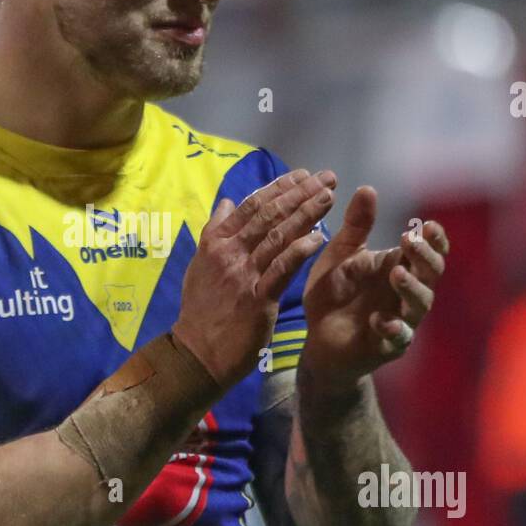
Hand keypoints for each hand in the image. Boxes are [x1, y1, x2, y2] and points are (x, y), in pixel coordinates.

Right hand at [174, 169, 334, 386]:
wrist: (198, 351)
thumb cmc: (201, 309)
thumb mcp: (200, 264)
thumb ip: (214, 231)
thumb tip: (225, 201)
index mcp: (216, 242)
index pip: (251, 205)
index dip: (280, 187)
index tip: (303, 175)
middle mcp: (229, 253)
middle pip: (269, 215)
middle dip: (300, 193)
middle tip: (326, 178)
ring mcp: (243, 275)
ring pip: (278, 236)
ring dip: (306, 213)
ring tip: (328, 197)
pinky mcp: (257, 299)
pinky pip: (282, 269)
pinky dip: (301, 250)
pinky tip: (319, 237)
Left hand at [301, 185, 448, 396]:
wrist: (317, 338)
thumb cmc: (334, 294)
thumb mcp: (340, 256)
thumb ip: (356, 227)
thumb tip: (368, 188)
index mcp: (399, 267)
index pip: (429, 251)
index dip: (435, 239)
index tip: (427, 225)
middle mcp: (407, 293)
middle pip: (432, 274)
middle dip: (425, 257)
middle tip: (410, 241)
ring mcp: (401, 319)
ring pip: (420, 304)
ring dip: (412, 288)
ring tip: (397, 274)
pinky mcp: (388, 345)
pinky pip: (398, 337)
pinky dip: (392, 328)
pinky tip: (380, 319)